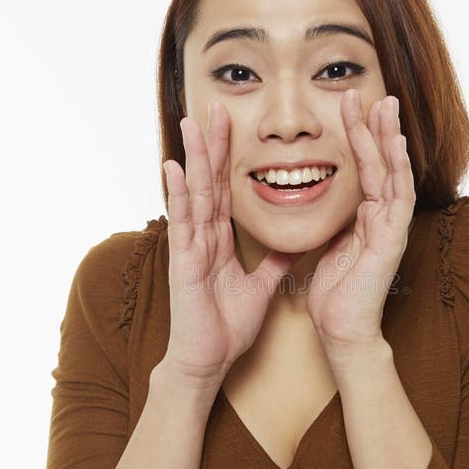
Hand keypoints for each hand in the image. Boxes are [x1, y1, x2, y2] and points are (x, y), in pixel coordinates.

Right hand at [162, 101, 305, 381]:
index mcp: (219, 241)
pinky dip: (178, 195)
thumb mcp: (261, 288)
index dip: (231, 159)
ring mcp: (190, 247)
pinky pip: (182, 223)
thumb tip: (294, 244)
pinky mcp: (183, 262)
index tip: (236, 128)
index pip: (227, 191)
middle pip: (210, 182)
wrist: (208, 360)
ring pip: (194, 194)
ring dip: (193, 158)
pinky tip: (173, 167)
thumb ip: (275, 264)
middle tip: (215, 108)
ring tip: (192, 124)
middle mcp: (203, 237)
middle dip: (213, 145)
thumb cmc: (226, 327)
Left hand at [306, 89, 415, 349]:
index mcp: (366, 217)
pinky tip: (396, 144)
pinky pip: (399, 198)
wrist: (341, 328)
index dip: (358, 136)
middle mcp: (382, 217)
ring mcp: (391, 227)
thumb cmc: (334, 293)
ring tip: (385, 105)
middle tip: (368, 92)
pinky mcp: (392, 240)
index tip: (348, 106)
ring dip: (390, 138)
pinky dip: (398, 170)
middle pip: (382, 162)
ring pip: (394, 173)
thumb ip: (334, 221)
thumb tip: (323, 199)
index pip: (365, 167)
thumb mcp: (329, 246)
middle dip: (375, 126)